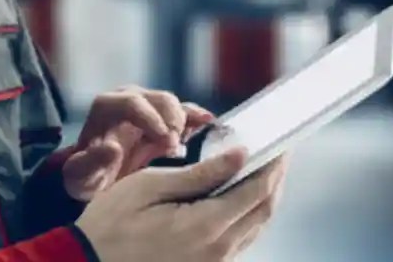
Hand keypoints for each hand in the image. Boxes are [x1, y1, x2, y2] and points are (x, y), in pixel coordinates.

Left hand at [62, 85, 216, 200]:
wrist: (97, 180)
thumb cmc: (87, 175)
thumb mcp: (81, 175)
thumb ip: (90, 162)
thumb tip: (111, 147)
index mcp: (107, 105)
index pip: (132, 102)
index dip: (152, 119)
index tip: (166, 141)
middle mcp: (130, 99)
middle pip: (159, 99)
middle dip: (171, 120)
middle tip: (175, 147)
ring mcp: (149, 107)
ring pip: (174, 104)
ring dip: (184, 122)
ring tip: (185, 146)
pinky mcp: (165, 119)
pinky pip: (186, 112)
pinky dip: (198, 117)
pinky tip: (209, 124)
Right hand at [76, 149, 289, 261]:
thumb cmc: (110, 224)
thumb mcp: (150, 185)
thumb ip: (201, 173)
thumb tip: (240, 155)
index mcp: (205, 226)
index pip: (257, 190)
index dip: (274, 164)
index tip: (282, 142)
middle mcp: (217, 251)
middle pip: (263, 210)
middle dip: (275, 178)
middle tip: (279, 151)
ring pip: (254, 228)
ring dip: (263, 197)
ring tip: (263, 169)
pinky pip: (239, 241)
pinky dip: (247, 215)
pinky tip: (239, 196)